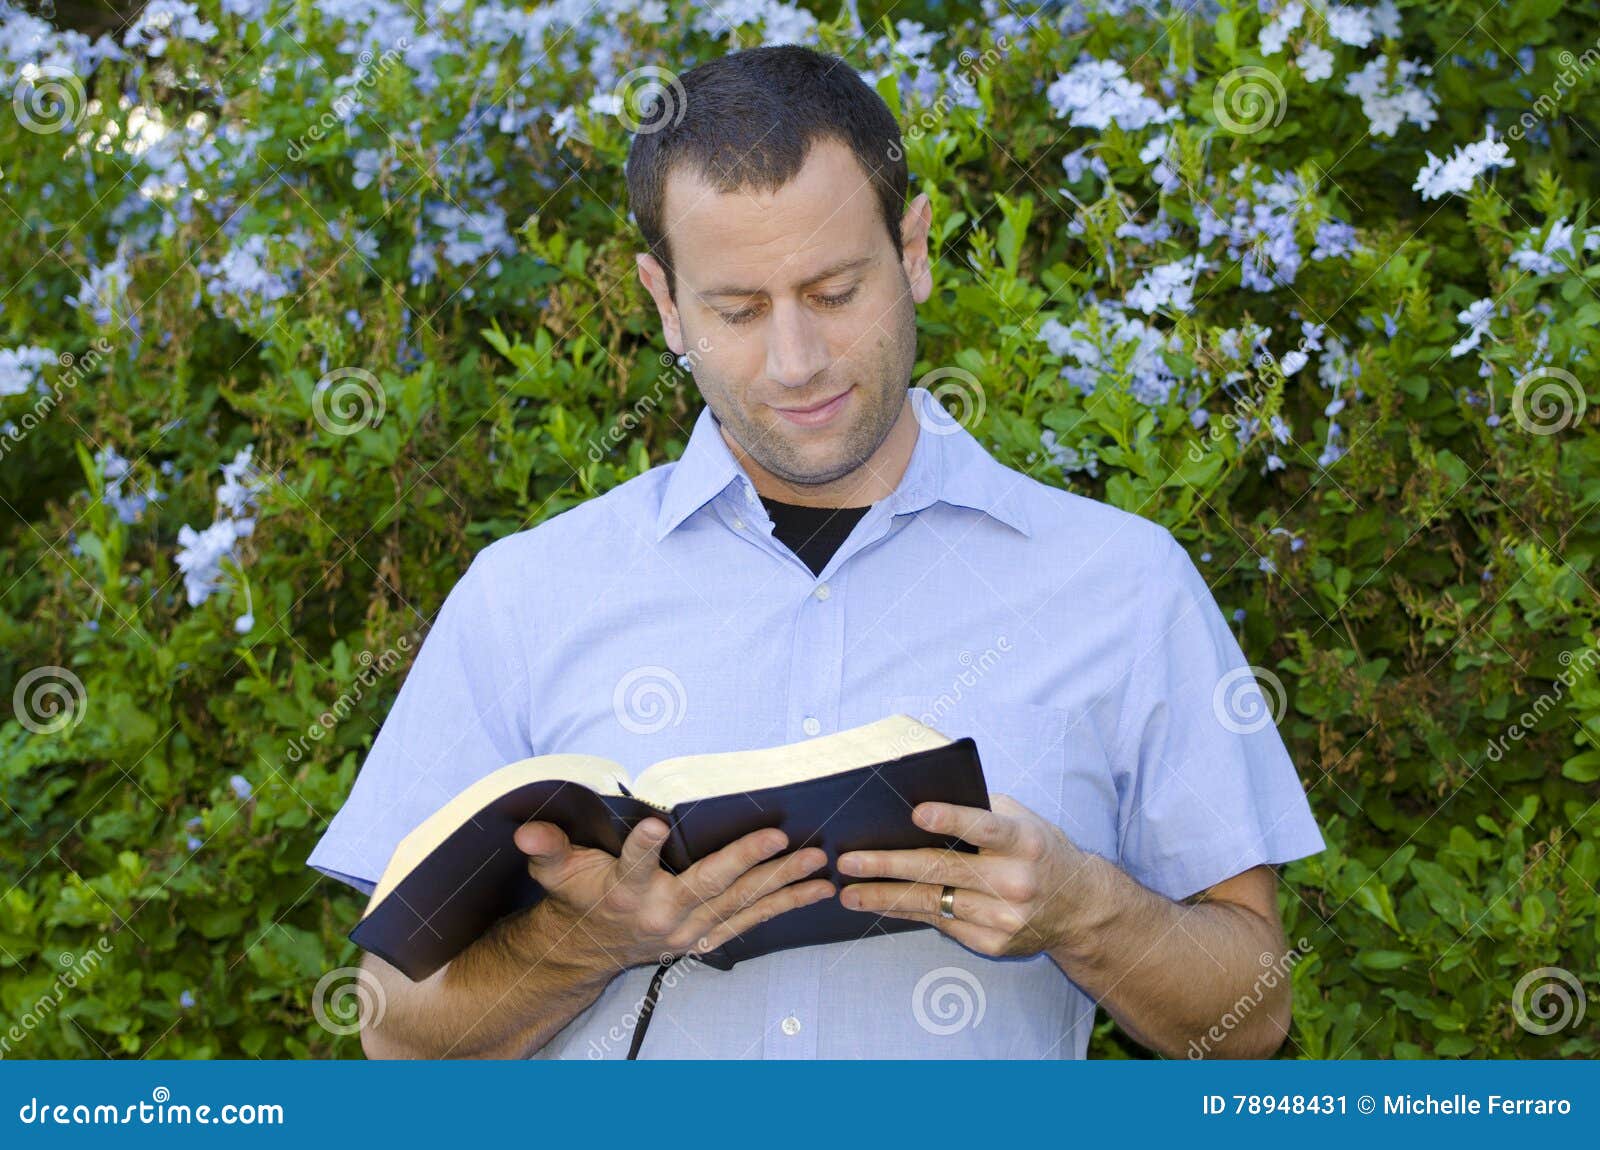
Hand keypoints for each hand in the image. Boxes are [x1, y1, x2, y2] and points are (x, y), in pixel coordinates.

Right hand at [513, 818, 834, 968]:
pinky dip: (785, 904)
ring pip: (741, 904)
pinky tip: (816, 890)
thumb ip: (547, 848)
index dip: (644, 846)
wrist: (589, 949)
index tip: (657, 825)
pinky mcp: (708, 936)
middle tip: (779, 836)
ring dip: (782, 882)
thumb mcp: (557, 871)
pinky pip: (752, 919)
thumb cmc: (579, 896)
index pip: (634, 865)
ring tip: (817, 861)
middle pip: (707, 885)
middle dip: (745, 860)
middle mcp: (662, 914)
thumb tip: (526, 833)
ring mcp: (690, 930)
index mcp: (624, 891)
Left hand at [835, 794, 1097, 957]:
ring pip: (934, 903)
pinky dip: (907, 913)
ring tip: (849, 892)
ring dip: (885, 898)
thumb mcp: (1022, 821)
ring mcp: (1005, 917)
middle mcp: (1016, 881)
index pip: (985, 827)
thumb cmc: (1038, 851)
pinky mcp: (993, 943)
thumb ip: (981, 811)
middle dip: (889, 865)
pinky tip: (880, 905)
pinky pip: (941, 924)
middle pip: (943, 870)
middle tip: (849, 862)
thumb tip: (920, 802)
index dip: (952, 819)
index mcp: (1024, 841)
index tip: (916, 813)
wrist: (1079, 908)